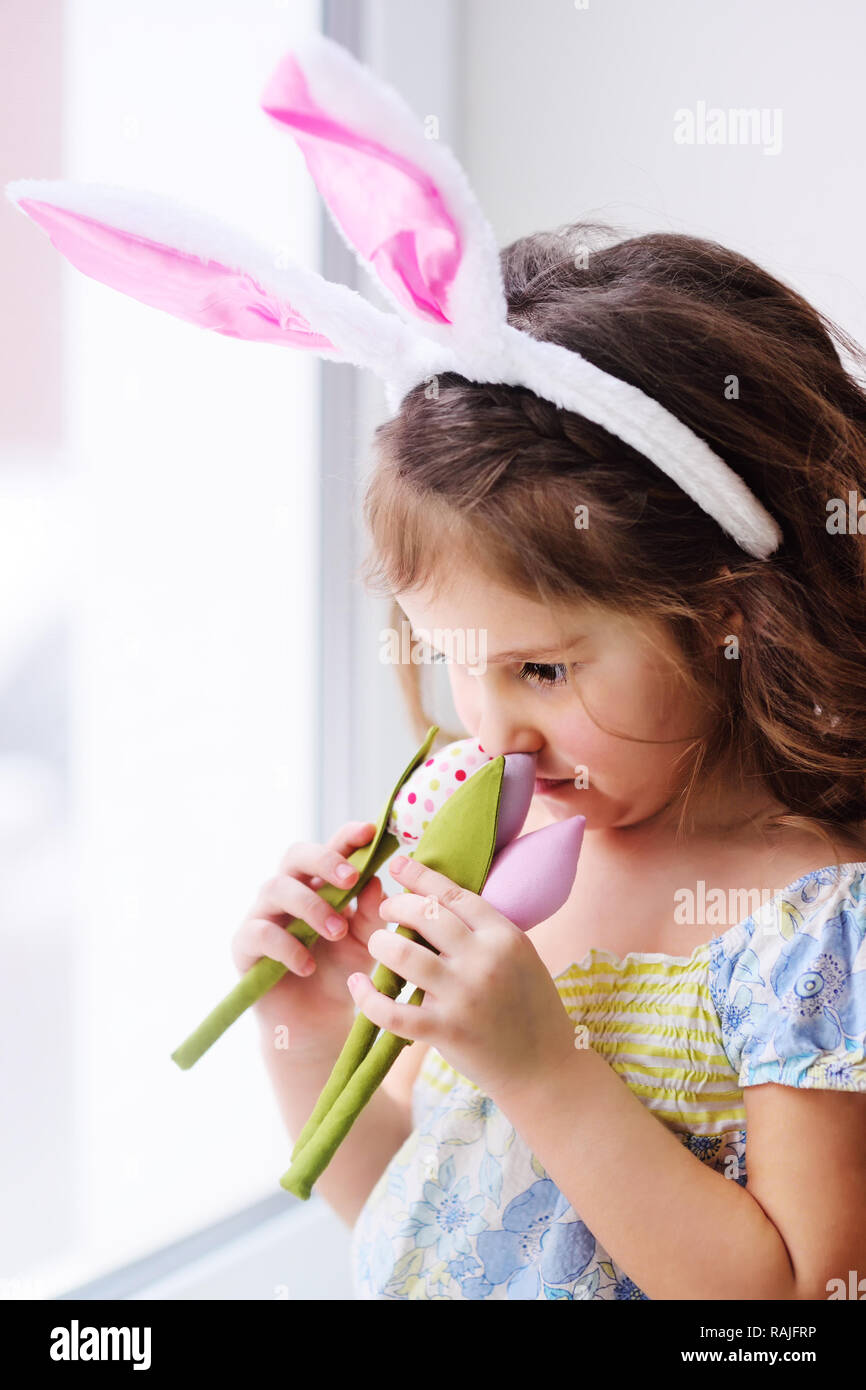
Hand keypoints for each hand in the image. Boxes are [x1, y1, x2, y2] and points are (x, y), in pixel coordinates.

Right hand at [231, 820, 387, 1056]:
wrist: (316, 1019)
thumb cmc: (342, 971)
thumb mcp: (366, 943)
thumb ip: (373, 914)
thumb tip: (377, 882)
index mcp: (320, 883)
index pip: (331, 848)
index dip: (347, 837)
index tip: (369, 832)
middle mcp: (289, 890)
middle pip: (295, 854)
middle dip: (324, 860)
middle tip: (351, 879)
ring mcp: (263, 914)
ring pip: (276, 888)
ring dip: (311, 906)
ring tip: (338, 932)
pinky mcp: (244, 945)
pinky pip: (260, 932)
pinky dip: (287, 946)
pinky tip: (308, 965)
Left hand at [348, 853, 575, 1103]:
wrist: (545, 1069)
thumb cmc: (531, 1008)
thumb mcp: (520, 957)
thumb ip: (485, 933)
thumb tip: (438, 904)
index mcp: (505, 936)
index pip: (454, 894)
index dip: (421, 876)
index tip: (398, 865)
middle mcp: (484, 960)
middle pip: (424, 915)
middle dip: (396, 906)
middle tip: (386, 912)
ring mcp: (464, 996)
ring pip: (402, 955)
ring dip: (380, 944)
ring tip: (377, 945)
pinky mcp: (446, 1032)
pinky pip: (392, 1011)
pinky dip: (368, 997)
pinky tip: (357, 986)